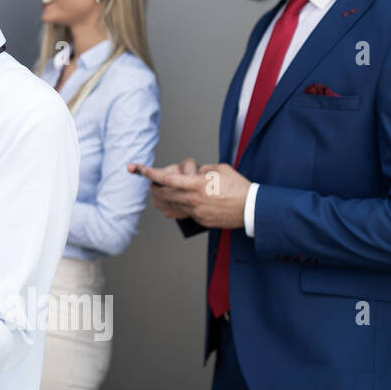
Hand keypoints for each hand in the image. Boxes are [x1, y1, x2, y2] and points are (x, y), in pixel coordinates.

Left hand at [131, 160, 249, 228]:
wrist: (251, 209)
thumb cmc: (238, 187)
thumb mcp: (220, 169)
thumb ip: (203, 169)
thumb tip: (194, 173)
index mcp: (197, 185)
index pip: (167, 178)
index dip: (150, 173)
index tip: (139, 169)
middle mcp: (193, 199)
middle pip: (163, 194)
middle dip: (153, 187)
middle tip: (149, 182)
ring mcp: (196, 212)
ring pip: (170, 205)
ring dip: (161, 198)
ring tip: (157, 192)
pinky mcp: (200, 220)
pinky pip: (181, 213)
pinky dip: (173, 208)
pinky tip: (170, 204)